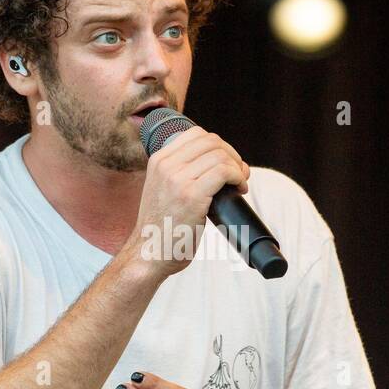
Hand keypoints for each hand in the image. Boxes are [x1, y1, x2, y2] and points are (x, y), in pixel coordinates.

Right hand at [127, 126, 249, 279]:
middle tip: (239, 174)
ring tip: (240, 184)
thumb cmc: (161, 227)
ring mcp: (178, 180)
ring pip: (220, 156)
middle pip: (212, 142)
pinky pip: (224, 172)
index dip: (218, 145)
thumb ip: (180, 173)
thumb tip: (218, 162)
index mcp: (158, 160)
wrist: (148, 253)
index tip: (226, 163)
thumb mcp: (161, 189)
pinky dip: (238, 177)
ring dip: (238, 168)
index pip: (196, 134)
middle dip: (231, 155)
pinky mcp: (192, 197)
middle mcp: (166, 166)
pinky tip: (240, 189)